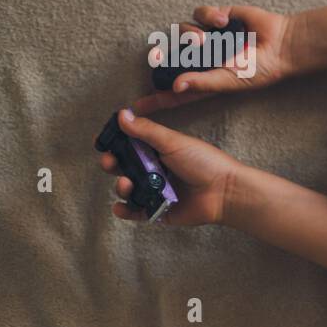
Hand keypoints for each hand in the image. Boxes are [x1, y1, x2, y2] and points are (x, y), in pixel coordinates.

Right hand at [99, 108, 243, 226]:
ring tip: (127, 183)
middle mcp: (156, 170)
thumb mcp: (173, 142)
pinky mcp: (160, 210)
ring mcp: (157, 191)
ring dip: (121, 187)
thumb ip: (146, 131)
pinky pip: (137, 212)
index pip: (130, 146)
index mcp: (159, 151)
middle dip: (112, 164)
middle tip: (109, 162)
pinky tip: (120, 207)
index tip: (101, 142)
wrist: (225, 191)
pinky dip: (125, 211)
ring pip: (128, 189)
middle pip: (125, 167)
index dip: (114, 144)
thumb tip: (122, 114)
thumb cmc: (204, 162)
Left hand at [132, 4, 294, 113]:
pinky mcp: (217, 18)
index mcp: (206, 79)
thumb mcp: (230, 81)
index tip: (135, 107)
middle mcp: (204, 58)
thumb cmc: (260, 69)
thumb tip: (175, 87)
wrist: (281, 43)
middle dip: (162, 55)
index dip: (156, 99)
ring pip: (182, 32)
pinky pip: (200, 13)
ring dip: (192, 36)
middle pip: (170, 56)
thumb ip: (202, 82)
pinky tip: (225, 22)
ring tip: (210, 40)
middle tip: (157, 55)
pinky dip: (209, 16)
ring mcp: (209, 37)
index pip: (175, 92)